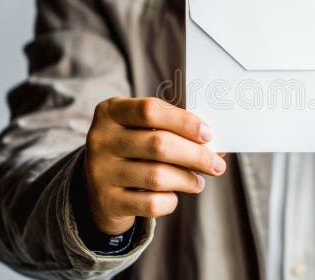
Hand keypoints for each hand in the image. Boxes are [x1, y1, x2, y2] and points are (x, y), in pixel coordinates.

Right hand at [84, 97, 225, 233]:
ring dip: (187, 180)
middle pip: (159, 145)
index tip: (208, 135)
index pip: (151, 111)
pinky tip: (173, 197)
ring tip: (197, 182)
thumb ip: (174, 132)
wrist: (98, 189)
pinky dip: (170, 201)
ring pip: (157, 176)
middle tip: (217, 165)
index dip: (184, 122)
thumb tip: (216, 148)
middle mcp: (101, 139)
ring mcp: (100, 172)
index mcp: (111, 112)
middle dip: (196, 155)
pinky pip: (151, 204)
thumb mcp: (144, 132)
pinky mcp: (107, 202)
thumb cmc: (133, 152)